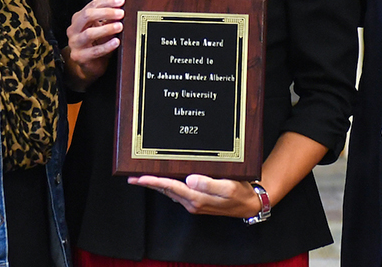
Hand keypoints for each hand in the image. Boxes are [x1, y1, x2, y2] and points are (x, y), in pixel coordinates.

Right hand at [62, 0, 124, 89]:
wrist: (89, 65)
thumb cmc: (96, 44)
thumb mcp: (103, 29)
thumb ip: (108, 20)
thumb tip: (119, 10)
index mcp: (79, 18)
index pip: (92, 5)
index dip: (107, 1)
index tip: (120, 1)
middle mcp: (74, 29)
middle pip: (88, 15)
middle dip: (106, 12)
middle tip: (121, 13)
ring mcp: (75, 43)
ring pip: (89, 33)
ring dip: (106, 29)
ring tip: (119, 26)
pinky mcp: (79, 56)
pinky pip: (94, 51)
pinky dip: (107, 46)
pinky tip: (116, 42)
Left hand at [128, 174, 260, 217]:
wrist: (250, 204)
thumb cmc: (240, 193)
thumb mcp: (228, 187)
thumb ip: (209, 184)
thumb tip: (190, 179)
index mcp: (197, 198)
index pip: (171, 187)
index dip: (154, 181)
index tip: (140, 177)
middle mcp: (192, 202)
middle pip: (166, 190)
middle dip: (149, 183)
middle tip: (131, 177)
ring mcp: (194, 202)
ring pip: (170, 192)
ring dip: (156, 185)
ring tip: (141, 178)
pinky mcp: (197, 200)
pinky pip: (177, 192)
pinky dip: (167, 185)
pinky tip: (162, 180)